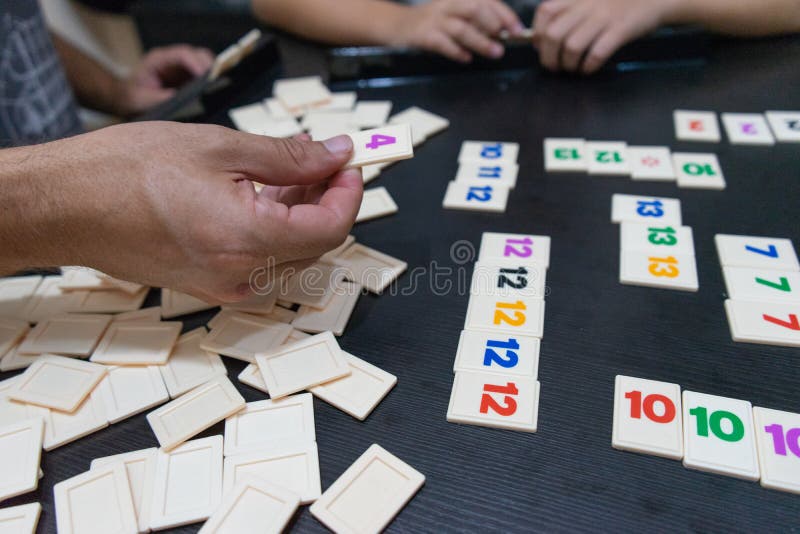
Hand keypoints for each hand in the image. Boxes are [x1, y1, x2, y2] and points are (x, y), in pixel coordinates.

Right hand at [7, 123, 361, 301]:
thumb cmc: (126, 172)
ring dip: (302, 216)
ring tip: (290, 173)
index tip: (348, 165)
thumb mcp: (219, 147)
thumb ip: (289, 157)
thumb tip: (333, 156)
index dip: (348, 194)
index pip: (331, 228)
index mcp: (248, 240)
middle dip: (327, 200)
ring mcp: (224, 288)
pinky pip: (263, 264)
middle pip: (316, 245)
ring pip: (292, 256)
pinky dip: (275, 232)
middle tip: (322, 161)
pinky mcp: (209, 287)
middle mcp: (241, 276)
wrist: (67, 206)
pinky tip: (263, 197)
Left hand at [115, 45, 214, 115]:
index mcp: (159, 59)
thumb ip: (159, 98)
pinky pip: (204, 75)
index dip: (196, 63)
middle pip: (197, 55)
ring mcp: (182, 67)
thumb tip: (180, 99)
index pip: (182, 55)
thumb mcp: (142, 100)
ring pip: (204, 63)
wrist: (126, 98)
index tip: (206, 76)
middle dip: (210, 66)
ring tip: (221, 88)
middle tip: (220, 82)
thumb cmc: (132, 97)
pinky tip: (217, 92)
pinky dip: (212, 81)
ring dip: (214, 73)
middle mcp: (172, 60)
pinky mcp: (188, 77)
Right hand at [394, 0, 524, 62]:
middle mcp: (448, 5)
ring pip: (461, 28)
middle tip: (506, 39)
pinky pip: (443, 43)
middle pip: (474, 8)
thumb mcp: (456, 13)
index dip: (505, 14)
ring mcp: (435, 20)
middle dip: (493, 24)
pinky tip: (466, 58)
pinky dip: (457, 52)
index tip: (518, 29)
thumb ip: (477, 21)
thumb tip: (504, 33)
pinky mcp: (424, 35)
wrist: (400, 25)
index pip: (487, 1)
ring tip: (495, 52)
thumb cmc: (434, 22)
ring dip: (481, 41)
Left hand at [532, 0, 670, 73]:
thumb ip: (567, 13)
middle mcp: (588, 4)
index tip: (541, 46)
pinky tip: (588, 68)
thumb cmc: (619, 3)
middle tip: (554, 66)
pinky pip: (596, 53)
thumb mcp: (590, 0)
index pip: (545, 12)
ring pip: (571, 47)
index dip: (538, 33)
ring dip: (568, 65)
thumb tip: (539, 38)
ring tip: (572, 69)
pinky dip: (588, 66)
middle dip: (549, 57)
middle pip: (553, 35)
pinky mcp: (621, 29)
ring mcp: (605, 17)